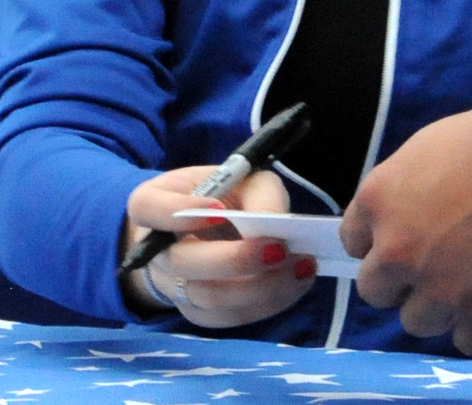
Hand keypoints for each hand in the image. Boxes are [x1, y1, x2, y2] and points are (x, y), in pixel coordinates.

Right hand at [121, 165, 317, 328]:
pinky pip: (228, 317)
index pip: (148, 208)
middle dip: (235, 260)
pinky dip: (266, 303)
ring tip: (300, 267)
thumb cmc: (224, 195)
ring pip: (209, 298)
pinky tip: (296, 282)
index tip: (219, 209)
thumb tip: (275, 221)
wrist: (207, 228)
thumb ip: (259, 193)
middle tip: (279, 248)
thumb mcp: (244, 177)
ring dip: (259, 287)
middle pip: (184, 263)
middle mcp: (155, 251)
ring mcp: (174, 287)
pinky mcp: (197, 312)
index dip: (176, 211)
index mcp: (152, 205)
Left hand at [343, 103, 471, 354]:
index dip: (382, 239)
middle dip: (404, 279)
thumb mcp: (435, 145)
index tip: (408, 235)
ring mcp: (439, 288)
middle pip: (377, 290)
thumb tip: (416, 206)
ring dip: (442, 304)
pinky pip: (467, 340)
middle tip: (440, 261)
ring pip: (418, 322)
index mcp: (380, 199)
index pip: (354, 240)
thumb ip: (411, 186)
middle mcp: (398, 251)